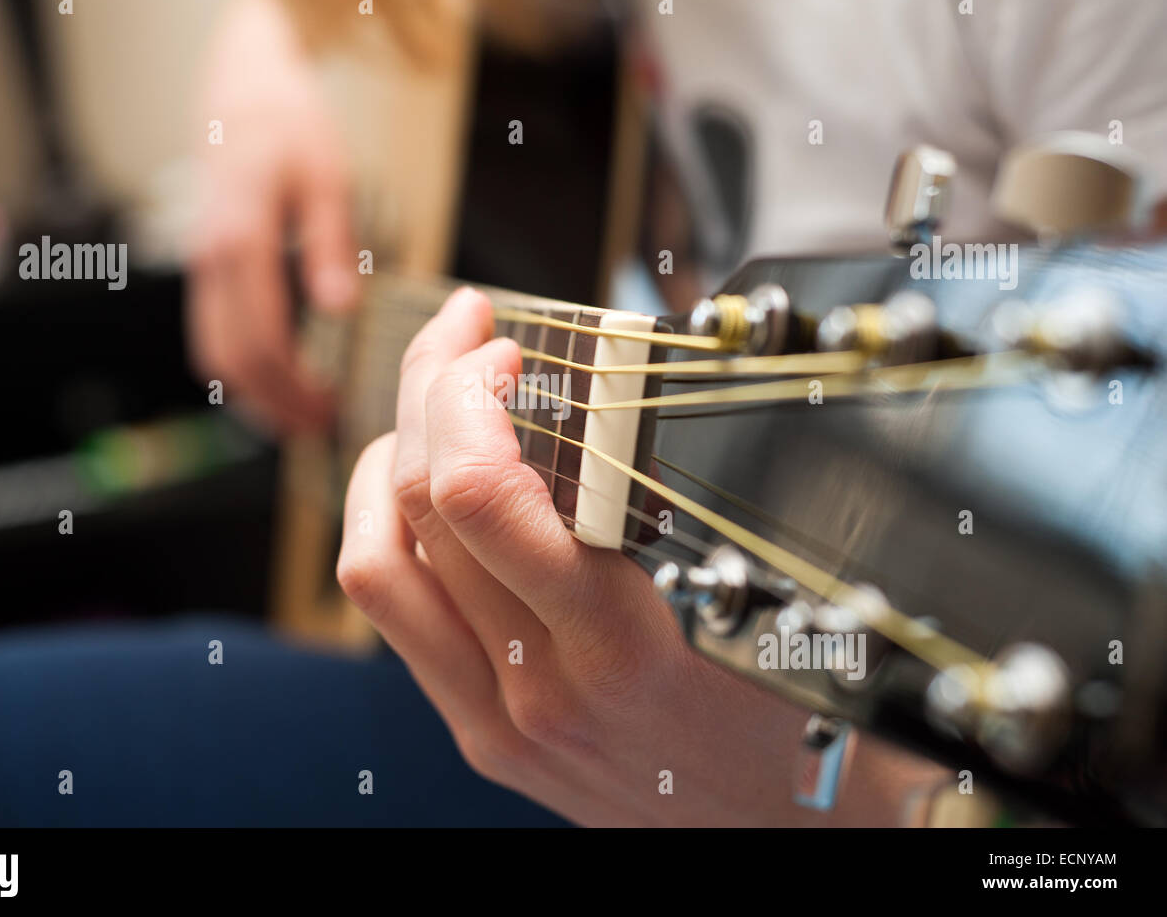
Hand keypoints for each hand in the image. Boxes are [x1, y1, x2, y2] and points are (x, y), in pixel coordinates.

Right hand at [186, 0, 357, 433]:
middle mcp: (210, 260)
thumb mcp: (326, 178)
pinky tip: (275, 377)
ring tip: (300, 414)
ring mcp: (201, 265)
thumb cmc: (290, 126)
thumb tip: (337, 309)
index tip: (329, 412)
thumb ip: (328, 246)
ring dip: (252, 393)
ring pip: (212, 352)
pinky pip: (211, 331)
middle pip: (231, 360)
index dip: (293, 388)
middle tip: (320, 427)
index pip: (260, 341)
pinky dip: (240, 365)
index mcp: (241, 241)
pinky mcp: (204, 266)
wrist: (243, 89)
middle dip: (273, 404)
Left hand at [338, 289, 950, 825]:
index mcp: (618, 643)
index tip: (502, 346)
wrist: (792, 843)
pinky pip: (396, 618)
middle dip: (424, 389)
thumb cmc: (805, 728)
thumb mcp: (761, 602)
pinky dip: (389, 533)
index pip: (479, 494)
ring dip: (386, 460)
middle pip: (419, 502)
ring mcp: (496, 716)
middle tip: (463, 337)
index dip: (467, 394)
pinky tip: (422, 495)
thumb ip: (668, 509)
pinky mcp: (480, 732)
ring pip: (376, 563)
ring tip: (424, 408)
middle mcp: (539, 684)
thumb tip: (609, 395)